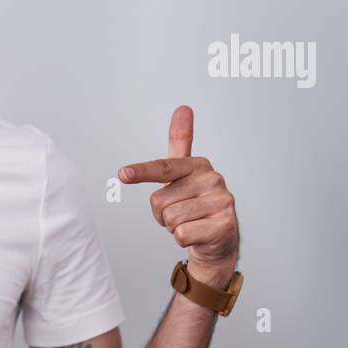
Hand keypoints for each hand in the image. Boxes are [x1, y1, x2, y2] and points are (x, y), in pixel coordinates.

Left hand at [118, 105, 239, 286]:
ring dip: (173, 227)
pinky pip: (182, 234)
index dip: (142, 172)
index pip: (163, 167)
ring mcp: (221, 202)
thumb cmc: (196, 202)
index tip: (123, 173)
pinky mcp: (224, 225)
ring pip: (170, 219)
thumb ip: (181, 143)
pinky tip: (198, 234)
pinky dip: (184, 239)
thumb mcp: (184, 173)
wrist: (220, 238)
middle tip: (182, 213)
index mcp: (198, 165)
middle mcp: (213, 179)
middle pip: (159, 201)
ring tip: (191, 222)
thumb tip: (183, 108)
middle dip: (162, 214)